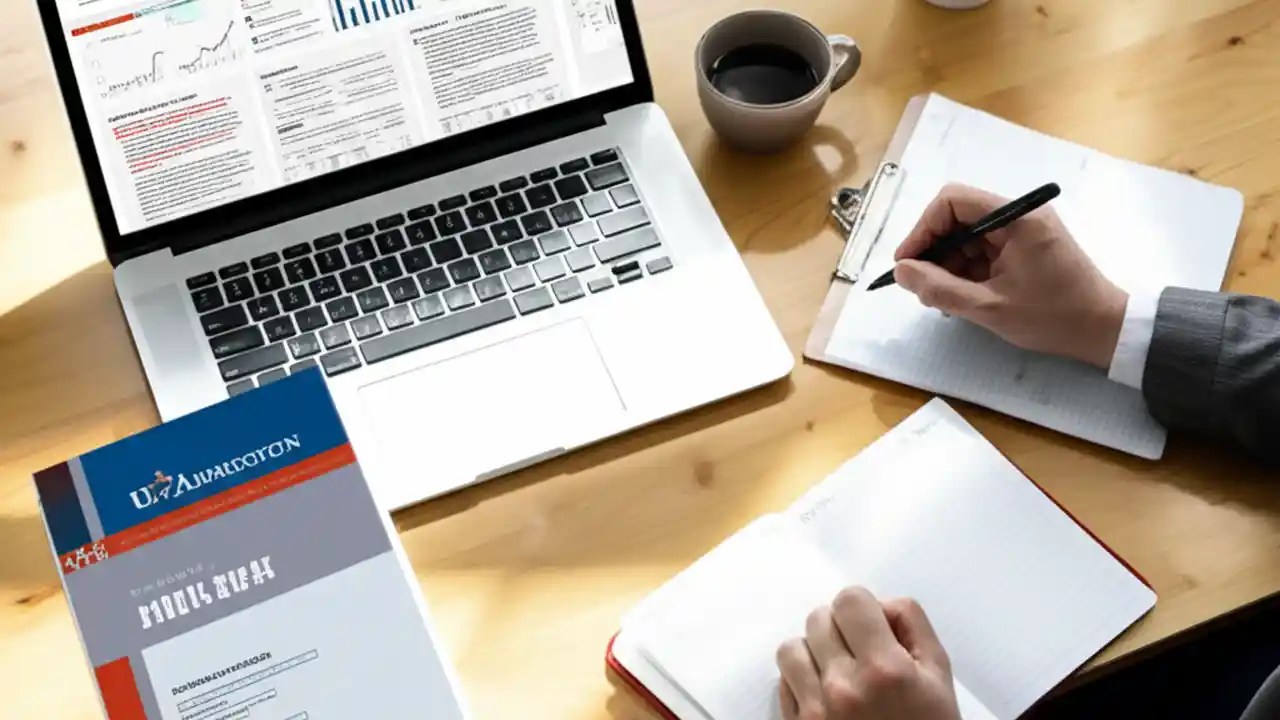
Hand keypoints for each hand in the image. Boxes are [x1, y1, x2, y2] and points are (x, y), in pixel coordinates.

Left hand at [775, 587, 959, 719]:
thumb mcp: (938, 676)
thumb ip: (911, 625)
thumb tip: (878, 604)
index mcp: (885, 669)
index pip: (849, 599)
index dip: (863, 607)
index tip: (872, 626)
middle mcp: (844, 687)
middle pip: (819, 618)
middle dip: (840, 628)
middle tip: (860, 652)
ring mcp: (814, 711)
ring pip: (791, 648)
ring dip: (813, 653)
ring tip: (837, 671)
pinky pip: (783, 683)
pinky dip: (800, 682)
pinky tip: (826, 696)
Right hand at [892, 184, 1127, 368]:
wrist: (1104, 331)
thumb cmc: (1052, 317)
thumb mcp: (989, 308)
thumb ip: (939, 288)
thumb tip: (901, 271)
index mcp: (1016, 218)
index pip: (953, 201)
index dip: (922, 229)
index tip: (907, 264)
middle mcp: (1019, 215)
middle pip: (957, 217)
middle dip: (933, 250)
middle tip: (920, 286)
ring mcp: (1023, 231)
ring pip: (967, 235)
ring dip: (947, 263)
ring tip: (941, 298)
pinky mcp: (1024, 247)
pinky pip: (983, 249)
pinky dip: (965, 270)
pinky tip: (960, 296)